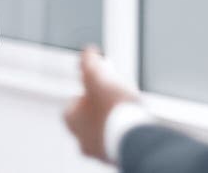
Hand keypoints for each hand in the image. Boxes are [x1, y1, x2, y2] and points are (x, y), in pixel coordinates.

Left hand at [64, 46, 140, 162]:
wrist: (135, 138)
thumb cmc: (112, 108)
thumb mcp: (96, 76)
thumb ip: (89, 62)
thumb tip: (88, 51)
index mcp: (72, 121)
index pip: (72, 104)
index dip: (85, 92)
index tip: (98, 84)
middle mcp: (82, 140)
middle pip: (88, 118)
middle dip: (100, 106)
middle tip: (114, 95)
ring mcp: (100, 151)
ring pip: (104, 131)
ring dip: (113, 120)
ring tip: (127, 108)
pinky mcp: (117, 156)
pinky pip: (118, 141)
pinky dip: (124, 132)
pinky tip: (134, 123)